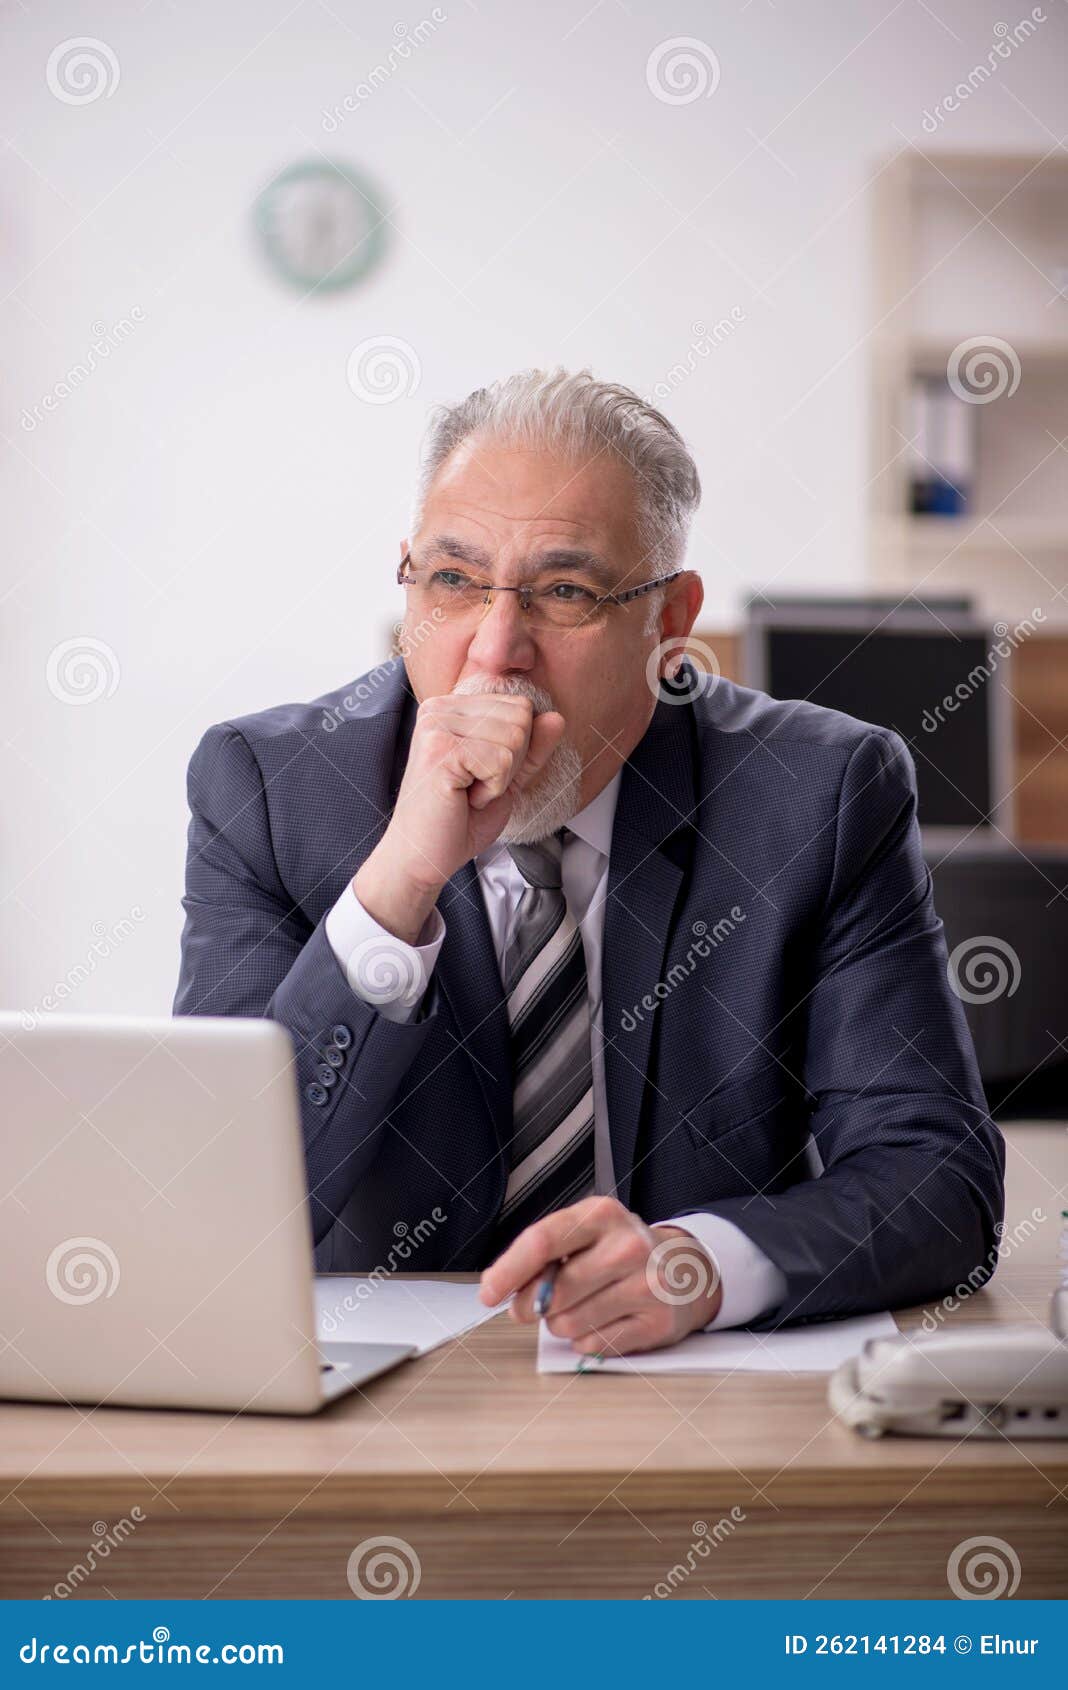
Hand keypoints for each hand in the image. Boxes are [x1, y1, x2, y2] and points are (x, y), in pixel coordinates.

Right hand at [355, 691, 565, 944]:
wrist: (423, 857)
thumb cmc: (458, 820)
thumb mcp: (507, 778)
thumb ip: (532, 748)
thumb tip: (556, 718)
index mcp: (452, 709)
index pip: (520, 707)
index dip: (514, 752)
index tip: (479, 775)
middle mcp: (440, 709)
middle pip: (520, 718)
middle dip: (509, 764)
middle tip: (473, 786)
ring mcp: (437, 726)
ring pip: (514, 738)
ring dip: (499, 779)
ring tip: (467, 792)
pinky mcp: (440, 749)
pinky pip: (501, 761)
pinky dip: (492, 790)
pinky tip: (463, 797)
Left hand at [479, 1195, 722, 1355]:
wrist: (685, 1268)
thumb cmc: (620, 1250)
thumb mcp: (585, 1234)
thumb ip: (542, 1254)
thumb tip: (497, 1284)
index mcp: (602, 1215)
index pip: (542, 1242)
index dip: (508, 1271)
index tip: (488, 1293)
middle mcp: (628, 1246)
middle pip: (552, 1292)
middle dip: (530, 1306)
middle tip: (533, 1306)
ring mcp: (647, 1286)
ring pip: (569, 1323)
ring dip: (560, 1324)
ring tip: (578, 1308)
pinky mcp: (657, 1323)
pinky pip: (594, 1346)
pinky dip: (585, 1341)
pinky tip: (601, 1322)